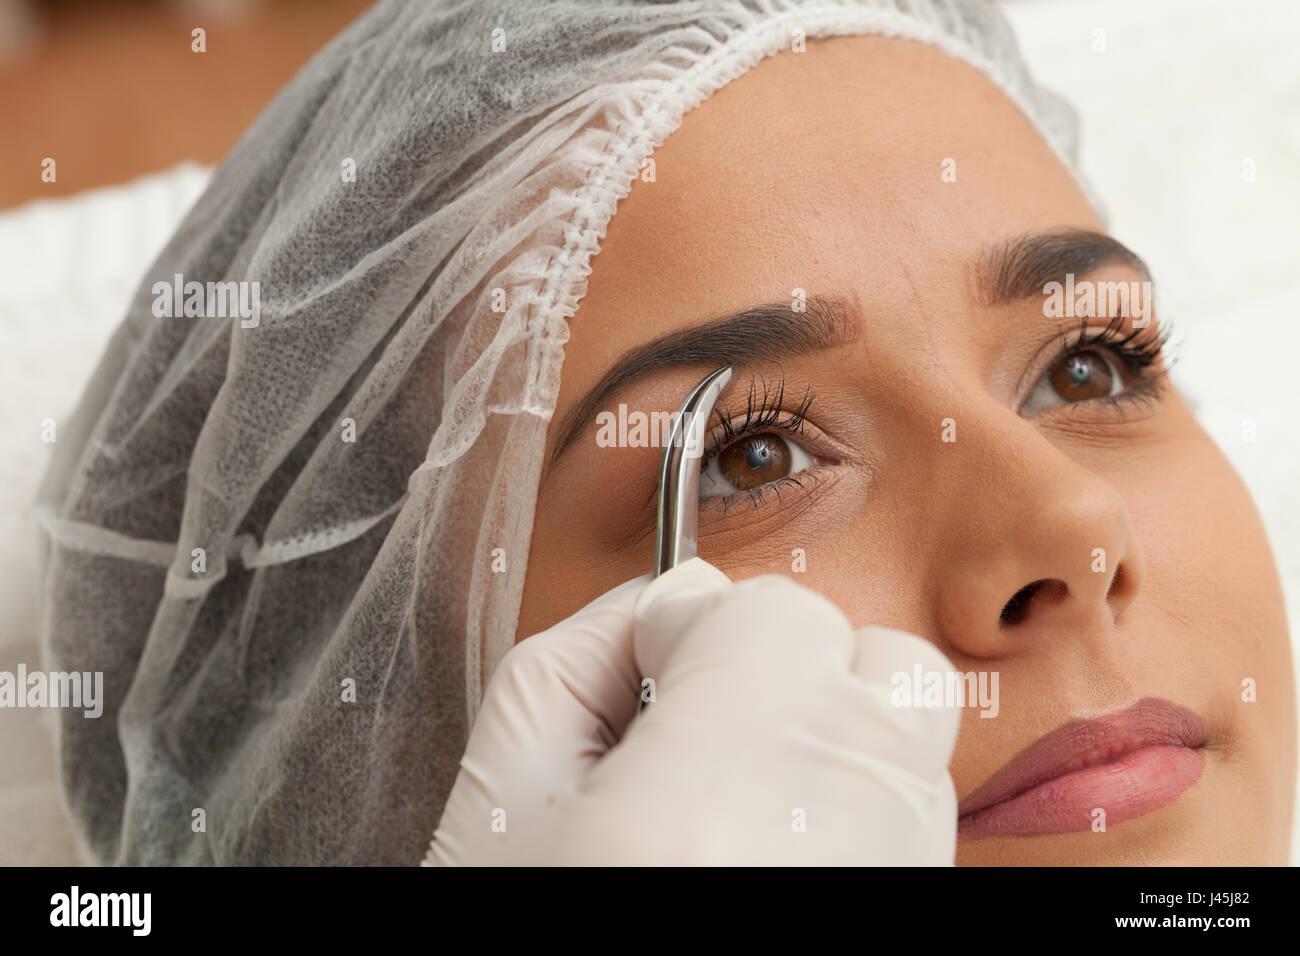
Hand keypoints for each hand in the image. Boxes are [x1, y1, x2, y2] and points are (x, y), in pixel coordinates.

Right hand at [425, 558, 959, 864]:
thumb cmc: (542, 948)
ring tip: (732, 810)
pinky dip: (852, 805)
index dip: (693, 630)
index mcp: (736, 784)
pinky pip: (913, 813)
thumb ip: (566, 664)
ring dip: (827, 735)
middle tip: (697, 734)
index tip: (650, 670)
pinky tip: (770, 859)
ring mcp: (909, 880)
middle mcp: (858, 834)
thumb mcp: (502, 807)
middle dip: (782, 669)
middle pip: (874, 659)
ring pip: (907, 736)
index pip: (774, 614)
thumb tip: (654, 604)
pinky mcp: (923, 906)